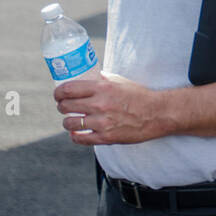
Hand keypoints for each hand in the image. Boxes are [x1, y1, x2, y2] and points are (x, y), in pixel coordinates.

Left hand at [54, 71, 171, 144]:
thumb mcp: (120, 82)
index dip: (58, 93)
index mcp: (102, 88)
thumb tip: (87, 77)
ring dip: (67, 122)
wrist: (158, 113)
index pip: (69, 89)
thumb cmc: (140, 96)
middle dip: (61, 107)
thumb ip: (102, 81)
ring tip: (71, 121)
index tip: (57, 94)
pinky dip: (75, 136)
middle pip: (66, 106)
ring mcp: (102, 122)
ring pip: (71, 123)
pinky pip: (81, 139)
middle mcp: (100, 104)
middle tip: (63, 107)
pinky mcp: (106, 137)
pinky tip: (76, 133)